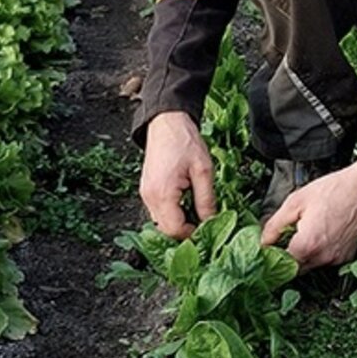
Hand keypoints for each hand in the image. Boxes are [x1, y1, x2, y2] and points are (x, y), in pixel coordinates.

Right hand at [139, 111, 216, 237]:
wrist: (167, 123)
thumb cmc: (184, 141)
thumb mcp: (204, 170)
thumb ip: (206, 200)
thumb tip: (211, 221)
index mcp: (163, 193)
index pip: (175, 230)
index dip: (192, 234)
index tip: (208, 228)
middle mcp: (149, 197)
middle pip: (166, 230)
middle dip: (185, 230)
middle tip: (204, 222)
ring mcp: (146, 194)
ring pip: (161, 222)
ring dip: (179, 221)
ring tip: (196, 210)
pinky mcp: (147, 190)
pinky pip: (158, 211)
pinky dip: (172, 212)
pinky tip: (186, 203)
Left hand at [260, 154, 356, 270]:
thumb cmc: (334, 190)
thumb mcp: (295, 201)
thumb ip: (275, 225)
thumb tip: (263, 241)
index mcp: (307, 245)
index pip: (280, 263)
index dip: (271, 256)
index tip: (268, 248)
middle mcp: (323, 257)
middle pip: (295, 268)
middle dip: (287, 257)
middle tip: (283, 239)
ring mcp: (336, 259)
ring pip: (310, 265)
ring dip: (303, 254)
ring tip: (304, 232)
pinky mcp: (346, 257)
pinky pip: (325, 260)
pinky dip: (318, 252)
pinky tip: (319, 233)